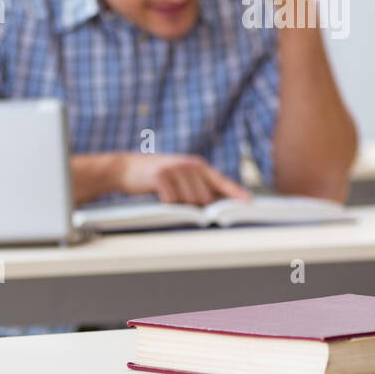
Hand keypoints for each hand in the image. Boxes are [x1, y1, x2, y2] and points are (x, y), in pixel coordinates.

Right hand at [116, 152, 251, 205]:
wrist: (126, 168)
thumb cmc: (155, 176)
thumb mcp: (179, 175)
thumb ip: (197, 186)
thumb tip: (216, 203)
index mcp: (197, 165)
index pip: (221, 181)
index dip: (235, 193)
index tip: (248, 203)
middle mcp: (189, 165)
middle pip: (205, 198)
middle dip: (199, 208)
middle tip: (184, 207)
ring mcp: (175, 170)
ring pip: (190, 201)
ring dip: (181, 207)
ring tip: (168, 198)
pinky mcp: (161, 177)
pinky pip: (172, 201)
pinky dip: (167, 205)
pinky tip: (159, 197)